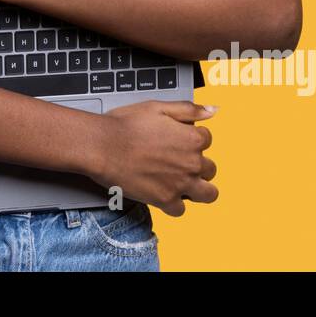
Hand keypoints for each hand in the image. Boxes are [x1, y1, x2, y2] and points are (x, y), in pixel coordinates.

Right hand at [87, 101, 218, 215]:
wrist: (102, 146)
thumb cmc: (126, 124)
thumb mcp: (158, 107)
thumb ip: (189, 109)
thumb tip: (213, 111)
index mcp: (192, 138)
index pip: (206, 140)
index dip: (192, 138)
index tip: (178, 139)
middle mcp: (192, 163)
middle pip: (210, 168)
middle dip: (198, 164)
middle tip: (178, 161)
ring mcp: (180, 184)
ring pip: (207, 194)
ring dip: (199, 189)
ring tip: (184, 183)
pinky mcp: (164, 200)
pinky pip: (180, 209)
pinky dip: (174, 204)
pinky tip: (165, 194)